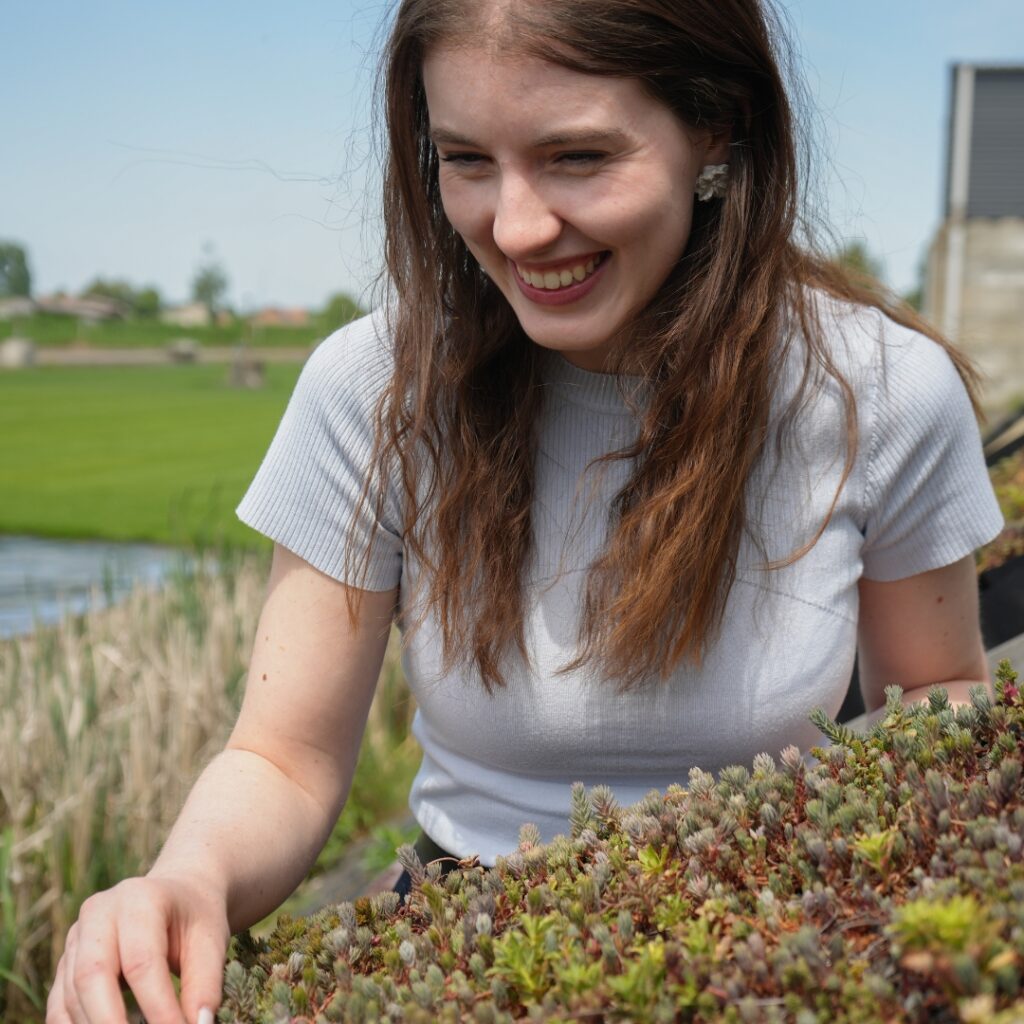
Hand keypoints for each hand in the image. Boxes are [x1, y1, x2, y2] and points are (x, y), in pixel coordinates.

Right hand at [46, 874, 228, 1023]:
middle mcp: (99, 913)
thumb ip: (205, 983)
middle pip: (91, 977)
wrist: (178, 893)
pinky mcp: (65, 963)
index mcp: (140, 899)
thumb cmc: (196, 918)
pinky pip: (59, 1007)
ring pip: (71, 996)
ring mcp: (76, 938)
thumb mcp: (211, 940)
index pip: (142, 962)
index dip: (158, 1007)